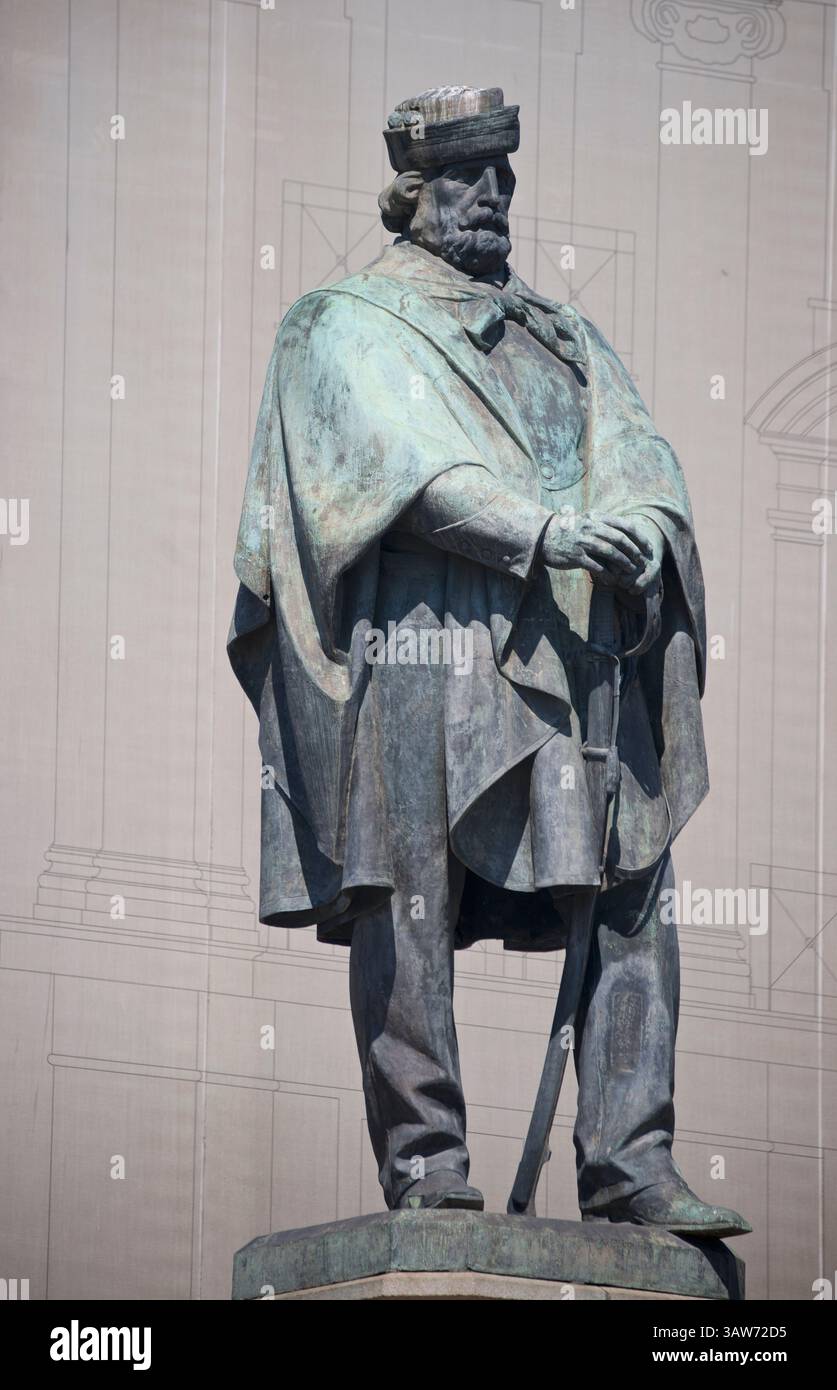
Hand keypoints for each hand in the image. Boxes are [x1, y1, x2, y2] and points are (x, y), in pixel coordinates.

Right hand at [542, 510, 660, 591]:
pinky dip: (607, 574)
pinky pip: (596, 566)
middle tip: (642, 561)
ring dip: (623, 563)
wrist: (544, 536)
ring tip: (631, 571)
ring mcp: (583, 542)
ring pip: (610, 552)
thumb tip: (626, 534)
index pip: (625, 526)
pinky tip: (613, 579)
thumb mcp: (587, 520)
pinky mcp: (575, 556)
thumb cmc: (569, 530)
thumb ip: (605, 525)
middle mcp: (591, 527)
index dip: (640, 538)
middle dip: (634, 552)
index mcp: (597, 517)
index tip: (648, 548)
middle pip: (620, 539)